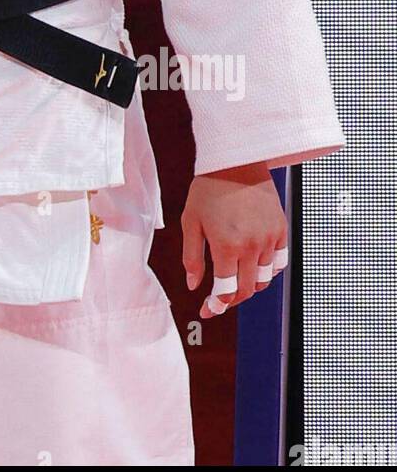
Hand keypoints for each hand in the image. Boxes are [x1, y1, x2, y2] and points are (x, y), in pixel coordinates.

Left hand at [181, 161, 287, 319]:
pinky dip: (268, 271)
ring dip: (249, 286)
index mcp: (227, 245)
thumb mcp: (191, 221)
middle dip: (231, 300)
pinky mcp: (281, 230)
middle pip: (246, 290)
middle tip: (220, 301)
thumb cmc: (209, 188)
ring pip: (264, 279)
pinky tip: (255, 268)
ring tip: (236, 281)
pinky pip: (279, 262)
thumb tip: (195, 285)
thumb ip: (192, 257)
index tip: (208, 310)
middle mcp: (251, 246)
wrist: (235, 161)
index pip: (226, 291)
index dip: (216, 305)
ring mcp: (269, 239)